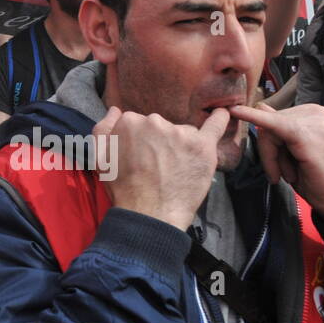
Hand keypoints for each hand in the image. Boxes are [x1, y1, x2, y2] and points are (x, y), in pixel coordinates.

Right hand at [93, 105, 230, 230]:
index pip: (138, 123)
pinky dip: (219, 119)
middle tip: (157, 167)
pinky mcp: (202, 145)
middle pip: (161, 127)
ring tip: (175, 170)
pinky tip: (223, 113)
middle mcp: (155, 121)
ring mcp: (181, 132)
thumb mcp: (100, 157)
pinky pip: (215, 126)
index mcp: (130, 121)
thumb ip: (102, 128)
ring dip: (180, 146)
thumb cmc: (123, 187)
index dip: (139, 142)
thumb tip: (115, 110)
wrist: (149, 213)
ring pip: (182, 133)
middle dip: (159, 142)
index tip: (140, 158)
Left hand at [228, 102, 323, 224]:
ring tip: (290, 175)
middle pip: (270, 122)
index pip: (275, 117)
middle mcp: (316, 112)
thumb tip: (262, 106)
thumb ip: (281, 127)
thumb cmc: (318, 178)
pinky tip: (235, 111)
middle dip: (270, 151)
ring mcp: (313, 121)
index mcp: (314, 113)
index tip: (274, 163)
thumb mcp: (294, 150)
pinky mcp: (305, 134)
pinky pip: (271, 125)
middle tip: (283, 174)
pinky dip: (251, 118)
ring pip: (268, 130)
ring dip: (272, 158)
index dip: (270, 143)